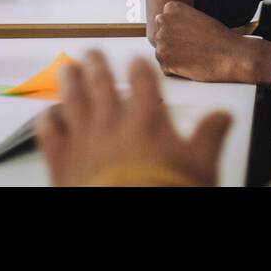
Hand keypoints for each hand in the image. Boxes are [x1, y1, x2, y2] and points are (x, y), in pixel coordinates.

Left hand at [38, 51, 231, 186]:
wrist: (127, 216)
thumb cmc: (164, 192)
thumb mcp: (200, 166)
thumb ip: (210, 137)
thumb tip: (223, 117)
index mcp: (146, 119)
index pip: (142, 80)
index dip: (138, 67)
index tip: (136, 60)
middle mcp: (111, 121)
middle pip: (100, 82)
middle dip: (96, 64)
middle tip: (91, 53)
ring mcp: (83, 139)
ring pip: (72, 99)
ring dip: (69, 81)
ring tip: (67, 70)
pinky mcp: (61, 161)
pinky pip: (49, 133)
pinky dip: (47, 121)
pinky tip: (47, 115)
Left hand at [152, 1, 256, 82]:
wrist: (232, 55)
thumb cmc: (218, 37)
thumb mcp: (195, 17)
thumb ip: (177, 19)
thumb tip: (163, 26)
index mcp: (171, 7)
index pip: (164, 23)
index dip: (178, 33)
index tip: (192, 35)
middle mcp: (163, 21)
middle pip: (161, 38)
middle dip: (174, 45)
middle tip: (194, 47)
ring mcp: (162, 41)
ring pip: (162, 53)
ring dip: (175, 58)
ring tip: (194, 55)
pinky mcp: (165, 61)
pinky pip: (166, 68)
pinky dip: (177, 70)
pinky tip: (192, 64)